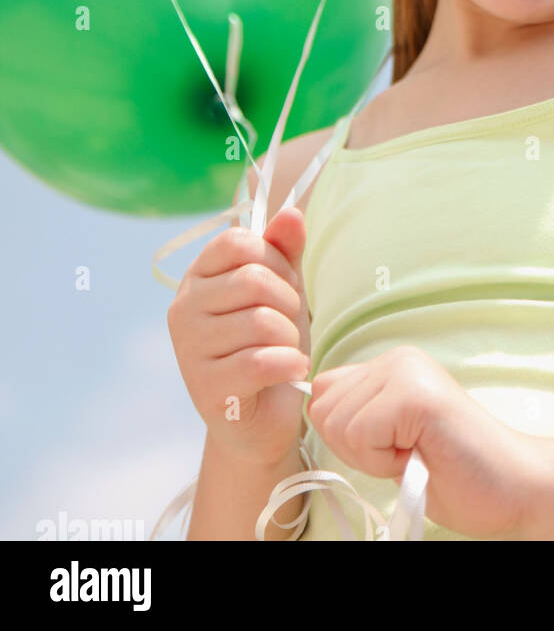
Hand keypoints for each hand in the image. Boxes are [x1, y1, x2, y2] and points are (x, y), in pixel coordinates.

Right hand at [167, 206, 311, 466]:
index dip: (275, 258)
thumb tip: (291, 212)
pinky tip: (293, 371)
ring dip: (290, 338)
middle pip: (253, 280)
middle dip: (288, 301)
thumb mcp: (283, 288)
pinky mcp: (206, 389)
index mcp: (198, 277)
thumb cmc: (271, 344)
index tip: (284, 284)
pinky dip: (290, 364)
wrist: (262, 419)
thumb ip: (284, 248)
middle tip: (289, 324)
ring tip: (286, 351)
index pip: (237, 241)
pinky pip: (262, 360)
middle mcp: (183, 308)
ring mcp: (189, 350)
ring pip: (262, 321)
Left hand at [307, 345, 545, 538]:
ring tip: (418, 453)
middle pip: (324, 411)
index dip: (349, 435)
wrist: (515, 486)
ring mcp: (408, 372)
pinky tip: (421, 454)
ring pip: (339, 425)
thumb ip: (359, 413)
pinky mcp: (416, 396)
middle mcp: (398, 358)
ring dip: (372, 456)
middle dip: (358, 449)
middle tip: (408, 452)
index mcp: (393, 365)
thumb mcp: (392, 436)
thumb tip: (312, 399)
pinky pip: (360, 435)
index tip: (392, 446)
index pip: (323, 393)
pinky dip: (383, 461)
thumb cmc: (455, 471)